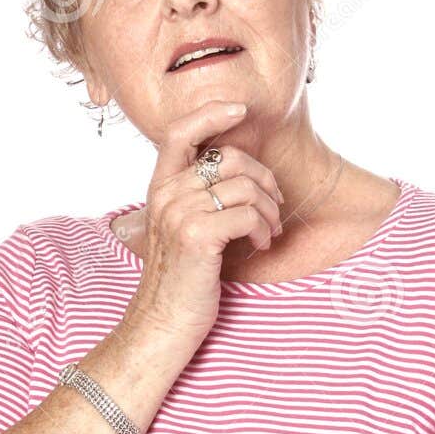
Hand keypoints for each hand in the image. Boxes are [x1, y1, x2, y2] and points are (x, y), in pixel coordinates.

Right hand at [124, 100, 283, 343]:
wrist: (162, 324)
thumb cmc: (181, 280)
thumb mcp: (183, 229)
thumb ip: (197, 197)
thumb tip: (241, 171)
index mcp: (160, 188)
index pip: (180, 131)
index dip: (211, 113)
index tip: (240, 109)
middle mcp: (166, 195)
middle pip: (230, 159)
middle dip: (264, 179)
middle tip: (274, 206)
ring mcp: (180, 213)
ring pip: (246, 186)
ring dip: (270, 210)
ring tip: (269, 232)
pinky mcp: (197, 235)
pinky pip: (249, 215)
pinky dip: (265, 230)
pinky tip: (261, 246)